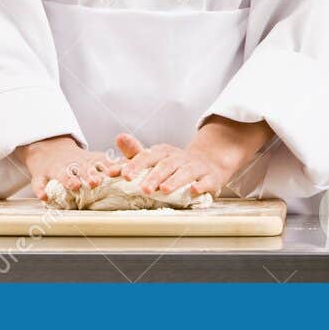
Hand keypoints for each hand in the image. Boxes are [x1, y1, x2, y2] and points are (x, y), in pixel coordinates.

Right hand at [18, 136, 118, 199]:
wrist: (48, 150)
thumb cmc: (78, 162)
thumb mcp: (96, 160)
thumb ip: (113, 166)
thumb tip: (134, 170)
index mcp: (89, 161)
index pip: (101, 163)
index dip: (109, 168)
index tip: (116, 172)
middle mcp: (74, 164)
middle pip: (82, 168)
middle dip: (89, 174)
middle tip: (96, 181)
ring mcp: (57, 168)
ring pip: (62, 173)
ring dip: (68, 179)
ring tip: (74, 185)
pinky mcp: (41, 175)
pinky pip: (39, 182)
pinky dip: (41, 189)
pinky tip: (44, 197)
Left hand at [114, 131, 237, 197]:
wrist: (208, 163)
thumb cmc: (174, 164)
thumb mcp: (155, 157)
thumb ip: (135, 153)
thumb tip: (118, 139)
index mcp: (163, 152)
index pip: (147, 156)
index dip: (135, 165)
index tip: (123, 175)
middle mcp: (179, 158)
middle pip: (165, 165)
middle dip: (154, 176)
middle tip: (142, 188)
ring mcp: (196, 167)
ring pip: (185, 172)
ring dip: (175, 180)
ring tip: (164, 190)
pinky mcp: (210, 177)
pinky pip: (207, 181)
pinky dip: (201, 185)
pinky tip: (195, 191)